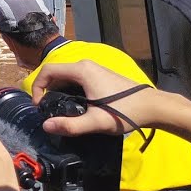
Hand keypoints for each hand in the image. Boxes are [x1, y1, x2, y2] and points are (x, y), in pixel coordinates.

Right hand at [31, 60, 167, 135]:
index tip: (40, 106)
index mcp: (81, 70)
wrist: (153, 107)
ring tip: (61, 111)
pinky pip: (76, 80)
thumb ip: (70, 125)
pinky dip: (69, 91)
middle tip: (49, 111)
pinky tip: (76, 107)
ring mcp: (93, 69)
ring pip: (66, 77)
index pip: (47, 71)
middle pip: (56, 74)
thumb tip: (46, 126)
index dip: (37, 87)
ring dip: (58, 92)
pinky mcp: (99, 76)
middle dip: (47, 91)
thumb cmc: (125, 111)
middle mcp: (85, 65)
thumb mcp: (96, 121)